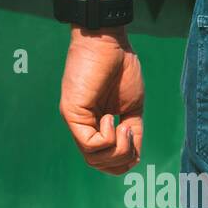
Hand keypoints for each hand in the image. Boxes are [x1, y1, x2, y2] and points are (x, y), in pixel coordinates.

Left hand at [59, 28, 144, 174]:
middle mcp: (82, 126)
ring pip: (94, 159)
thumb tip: (135, 156)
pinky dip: (107, 138)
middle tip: (130, 133)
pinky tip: (112, 118)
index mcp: (96, 125)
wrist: (109, 44)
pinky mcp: (71, 113)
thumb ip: (133, 132)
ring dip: (118, 149)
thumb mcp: (133, 109)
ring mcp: (75, 121)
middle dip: (123, 158)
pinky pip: (90, 144)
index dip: (125, 161)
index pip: (105, 160)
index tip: (135, 138)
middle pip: (99, 164)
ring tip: (123, 126)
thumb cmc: (122, 70)